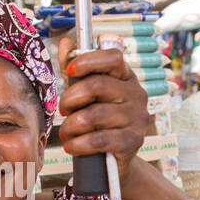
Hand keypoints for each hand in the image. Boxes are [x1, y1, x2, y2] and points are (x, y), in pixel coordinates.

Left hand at [57, 36, 148, 180]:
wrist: (116, 158)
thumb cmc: (99, 119)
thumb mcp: (86, 92)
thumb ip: (74, 67)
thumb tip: (66, 41)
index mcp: (126, 77)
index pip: (113, 57)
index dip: (89, 60)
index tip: (69, 70)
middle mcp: (136, 94)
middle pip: (98, 85)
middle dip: (71, 98)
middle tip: (62, 110)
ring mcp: (137, 118)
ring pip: (94, 115)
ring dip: (71, 125)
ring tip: (66, 132)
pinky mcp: (132, 141)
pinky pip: (98, 140)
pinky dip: (78, 143)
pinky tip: (70, 146)